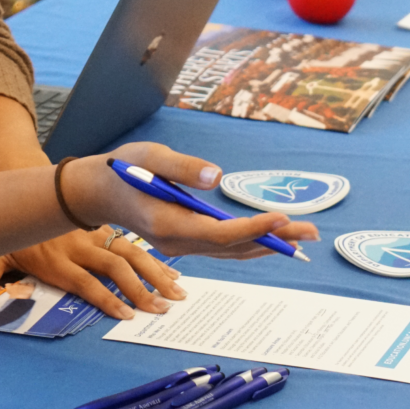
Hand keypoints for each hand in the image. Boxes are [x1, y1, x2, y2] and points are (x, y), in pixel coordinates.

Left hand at [0, 226, 182, 321]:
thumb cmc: (16, 232)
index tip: (128, 315)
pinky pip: (133, 245)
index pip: (85, 282)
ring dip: (155, 272)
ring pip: (130, 253)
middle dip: (141, 288)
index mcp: (57, 259)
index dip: (106, 299)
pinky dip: (153, 258)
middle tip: (163, 307)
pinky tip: (172, 271)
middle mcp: (81, 247)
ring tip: (176, 291)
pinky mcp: (105, 229)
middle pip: (116, 267)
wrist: (34, 190)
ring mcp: (96, 235)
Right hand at [65, 142, 319, 259]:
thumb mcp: (149, 156)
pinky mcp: (186, 241)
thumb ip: (182, 167)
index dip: (252, 228)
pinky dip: (251, 243)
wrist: (98, 192)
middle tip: (310, 231)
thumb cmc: (124, 169)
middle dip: (273, 239)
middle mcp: (176, 242)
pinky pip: (224, 248)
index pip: (217, 233)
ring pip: (231, 251)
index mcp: (167, 224)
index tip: (280, 218)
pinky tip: (274, 237)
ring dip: (268, 244)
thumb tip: (216, 177)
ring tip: (303, 235)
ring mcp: (181, 246)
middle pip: (232, 247)